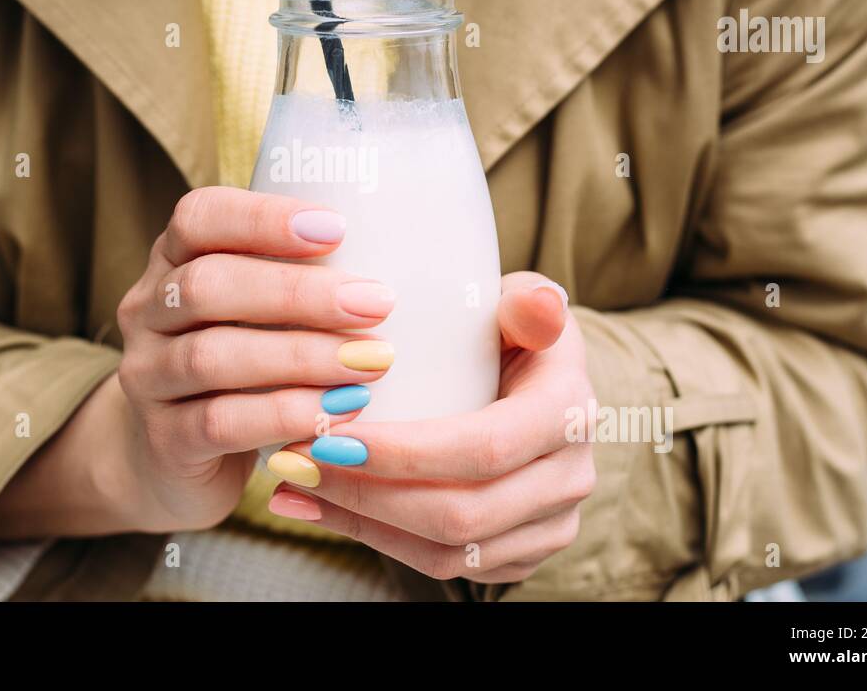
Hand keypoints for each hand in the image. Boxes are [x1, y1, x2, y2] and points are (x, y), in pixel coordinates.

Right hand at [0, 187, 398, 538]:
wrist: (173, 462)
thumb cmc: (245, 367)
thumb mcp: (260, 313)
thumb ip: (304, 280)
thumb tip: (406, 258)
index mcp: (173, 260)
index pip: (199, 216)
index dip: (263, 218)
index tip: (338, 229)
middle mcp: (148, 312)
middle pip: (209, 285)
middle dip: (298, 293)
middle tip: (376, 304)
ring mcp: (146, 378)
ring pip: (213, 356)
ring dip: (301, 357)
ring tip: (370, 364)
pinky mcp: (162, 441)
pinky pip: (218, 422)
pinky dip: (283, 414)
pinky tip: (336, 414)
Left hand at [265, 271, 594, 583]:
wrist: (538, 385)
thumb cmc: (512, 333)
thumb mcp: (521, 303)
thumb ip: (527, 301)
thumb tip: (535, 304)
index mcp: (569, 414)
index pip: (485, 448)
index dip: (405, 452)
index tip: (331, 437)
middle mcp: (569, 479)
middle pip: (460, 513)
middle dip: (366, 493)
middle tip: (297, 462)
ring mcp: (548, 526)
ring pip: (446, 551)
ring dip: (360, 522)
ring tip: (296, 487)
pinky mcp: (519, 554)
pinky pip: (442, 565)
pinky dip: (375, 540)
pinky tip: (323, 508)